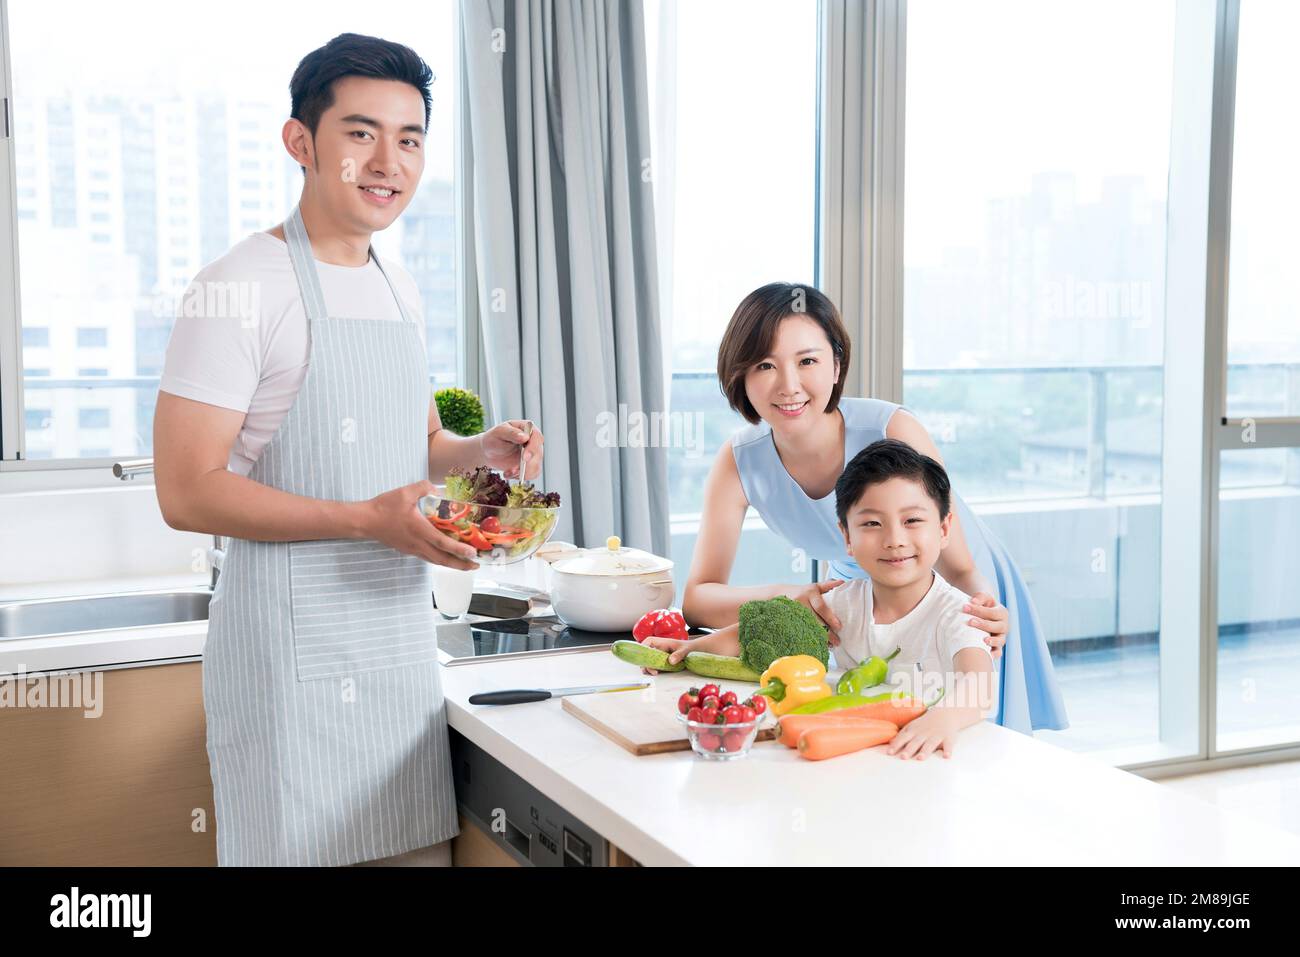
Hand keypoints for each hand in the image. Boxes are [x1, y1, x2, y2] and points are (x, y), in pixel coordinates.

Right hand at [359, 480, 478, 570]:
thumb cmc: (384, 507)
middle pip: (442, 559)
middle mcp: (418, 543)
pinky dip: (440, 559)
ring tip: (465, 564)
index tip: (473, 553)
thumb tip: (437, 489)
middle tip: (476, 565)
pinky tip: (446, 556)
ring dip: (452, 564)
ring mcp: (412, 549)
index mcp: (419, 530)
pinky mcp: (408, 550)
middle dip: (461, 564)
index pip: (442, 543)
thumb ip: (424, 487)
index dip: (459, 549)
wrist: (365, 521)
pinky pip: (428, 557)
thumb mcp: (405, 492)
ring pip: (435, 560)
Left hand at [480, 420, 543, 479]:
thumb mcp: (499, 433)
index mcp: (528, 429)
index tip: (524, 458)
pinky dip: (520, 477)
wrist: (489, 452)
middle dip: (526, 465)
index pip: (537, 438)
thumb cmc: (494, 438)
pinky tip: (509, 474)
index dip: (533, 448)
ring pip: (536, 467)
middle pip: (538, 454)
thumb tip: (525, 437)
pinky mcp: (530, 465)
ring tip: (507, 472)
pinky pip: (532, 474)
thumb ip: (511, 433)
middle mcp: (533, 442)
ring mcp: (533, 455)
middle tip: (512, 470)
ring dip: (522, 473)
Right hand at [639, 635, 698, 674]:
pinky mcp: (659, 662)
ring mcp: (657, 655)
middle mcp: (657, 648)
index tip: (644, 657)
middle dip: (645, 662)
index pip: (648, 641)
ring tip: (655, 673)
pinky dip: (652, 670)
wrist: (692, 651)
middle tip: (650, 670)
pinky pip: (652, 665)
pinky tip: (657, 673)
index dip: (643, 648)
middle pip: (645, 654)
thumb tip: (671, 661)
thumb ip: (679, 654)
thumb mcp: (684, 650)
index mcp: (661, 641)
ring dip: (648, 667)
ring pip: (647, 661)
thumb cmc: (687, 647)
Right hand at [789, 579, 844, 645]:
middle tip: (837, 641)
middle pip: (815, 620)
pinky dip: (810, 639)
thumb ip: (828, 585)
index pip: (821, 607)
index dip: (830, 617)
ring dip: (819, 638)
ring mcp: (793, 612)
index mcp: (810, 593)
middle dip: (827, 633)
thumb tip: (842, 583)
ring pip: (808, 628)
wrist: (777, 594)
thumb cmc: (802, 592)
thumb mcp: (814, 587)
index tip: (839, 627)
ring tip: (830, 645)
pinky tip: (818, 644)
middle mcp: (801, 602)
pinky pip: (800, 631)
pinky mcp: (788, 621)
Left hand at [885, 709, 964, 759]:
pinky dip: (948, 750)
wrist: (944, 714)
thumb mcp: (912, 726)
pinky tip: (947, 756)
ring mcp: (936, 735)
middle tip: (903, 757)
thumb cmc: (924, 724)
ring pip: (930, 744)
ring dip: (925, 751)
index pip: (903, 738)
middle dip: (909, 749)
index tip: (889, 753)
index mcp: (914, 730)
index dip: (896, 745)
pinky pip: (948, 744)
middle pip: (916, 742)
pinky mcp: (948, 738)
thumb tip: (890, 744)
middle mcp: (924, 733)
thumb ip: (902, 735)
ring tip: (920, 758)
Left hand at [963, 593, 1006, 658]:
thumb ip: (980, 597)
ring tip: (984, 640)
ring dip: (992, 641)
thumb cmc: (983, 605)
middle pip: (997, 626)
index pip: (992, 612)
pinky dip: (994, 654)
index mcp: (1002, 612)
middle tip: (970, 621)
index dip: (979, 610)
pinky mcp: (997, 646)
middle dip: (983, 624)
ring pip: (1000, 640)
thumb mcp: (983, 598)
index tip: (965, 607)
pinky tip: (987, 656)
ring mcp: (1001, 636)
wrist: (985, 614)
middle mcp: (1004, 625)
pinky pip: (998, 652)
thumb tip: (973, 601)